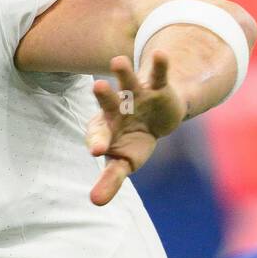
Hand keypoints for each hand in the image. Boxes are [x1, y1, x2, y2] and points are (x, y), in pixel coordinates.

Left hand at [85, 51, 186, 205]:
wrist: (156, 117)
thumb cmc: (132, 141)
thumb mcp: (122, 163)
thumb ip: (110, 180)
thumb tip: (95, 203)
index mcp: (105, 128)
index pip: (99, 136)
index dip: (97, 141)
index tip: (96, 150)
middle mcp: (117, 109)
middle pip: (108, 102)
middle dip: (103, 95)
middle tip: (97, 86)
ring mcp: (136, 96)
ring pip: (127, 82)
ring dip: (123, 71)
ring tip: (117, 60)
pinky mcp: (157, 87)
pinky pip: (158, 74)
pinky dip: (160, 65)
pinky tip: (161, 54)